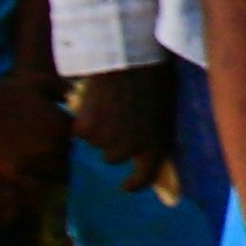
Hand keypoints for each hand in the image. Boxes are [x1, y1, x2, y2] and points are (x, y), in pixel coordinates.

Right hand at [0, 71, 73, 217]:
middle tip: (56, 164)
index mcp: (61, 123)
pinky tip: (31, 182)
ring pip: (55, 176)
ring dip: (52, 176)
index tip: (64, 147)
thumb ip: (60, 88)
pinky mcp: (15, 170)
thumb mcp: (37, 82)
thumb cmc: (4, 90)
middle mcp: (52, 142)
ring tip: (46, 176)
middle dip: (64, 162)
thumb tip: (75, 94)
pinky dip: (37, 187)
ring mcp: (34, 158)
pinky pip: (35, 187)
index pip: (80, 143)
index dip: (73, 146)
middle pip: (69, 161)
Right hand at [65, 65, 174, 183]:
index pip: (144, 178)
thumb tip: (145, 152)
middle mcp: (130, 148)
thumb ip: (155, 135)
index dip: (135, 184)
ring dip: (99, 129)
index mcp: (156, 145)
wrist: (130, 59)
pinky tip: (95, 102)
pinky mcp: (86, 130)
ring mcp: (106, 140)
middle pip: (113, 158)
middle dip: (113, 143)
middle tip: (117, 121)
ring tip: (110, 104)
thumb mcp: (165, 112)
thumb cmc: (152, 80)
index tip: (125, 185)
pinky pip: (80, 132)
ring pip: (96, 142)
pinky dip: (84, 119)